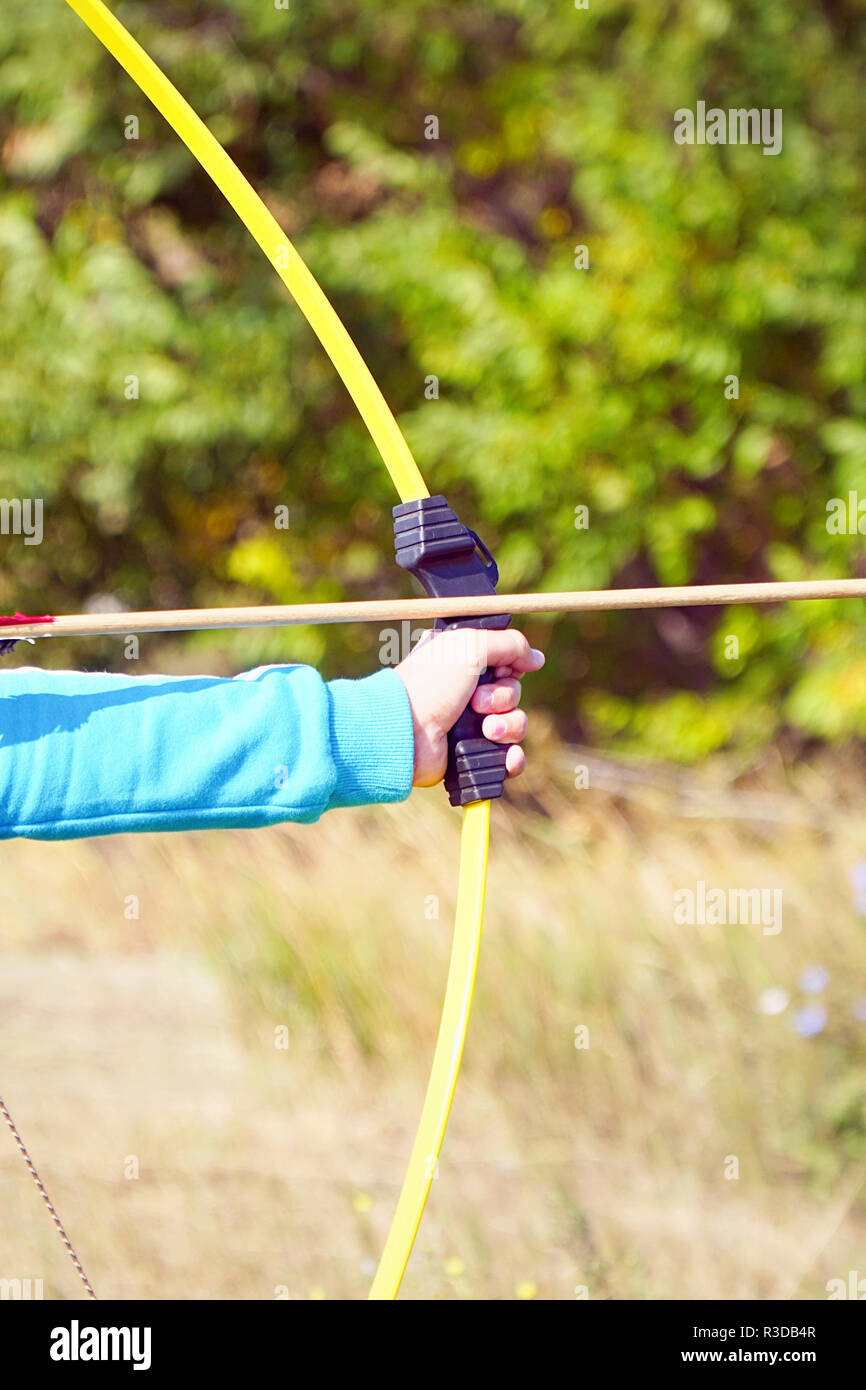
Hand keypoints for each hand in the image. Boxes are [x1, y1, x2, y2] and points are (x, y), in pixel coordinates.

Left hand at [395, 627, 544, 787]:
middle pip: (513, 692)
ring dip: (508, 726)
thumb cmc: (430, 683)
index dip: (510, 665)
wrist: (406, 732)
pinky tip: (507, 756)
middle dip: (504, 697)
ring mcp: (469, 724)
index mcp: (464, 663)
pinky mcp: (472, 753)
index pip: (506, 662)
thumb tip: (537, 658)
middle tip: (476, 701)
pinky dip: (512, 757)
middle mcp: (467, 692)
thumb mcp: (470, 645)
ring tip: (485, 729)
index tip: (501, 668)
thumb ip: (510, 644)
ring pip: (516, 724)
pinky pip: (509, 757)